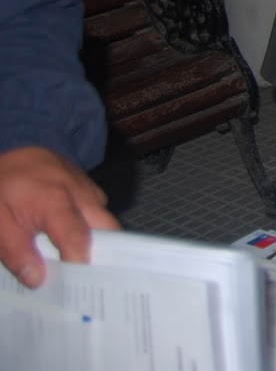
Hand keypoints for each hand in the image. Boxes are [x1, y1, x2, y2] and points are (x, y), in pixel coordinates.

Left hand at [0, 146, 118, 287]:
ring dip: (93, 236)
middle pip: (107, 226)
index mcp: (54, 199)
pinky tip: (67, 231)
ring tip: (72, 255)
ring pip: (102, 217)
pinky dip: (87, 222)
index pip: (77, 236)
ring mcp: (86, 184)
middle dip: (102, 251)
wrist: (7, 147)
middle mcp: (78, 190)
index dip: (80, 261)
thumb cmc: (0, 186)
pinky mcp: (86, 182)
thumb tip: (38, 279)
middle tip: (83, 275)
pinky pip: (95, 206)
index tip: (77, 285)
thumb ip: (14, 250)